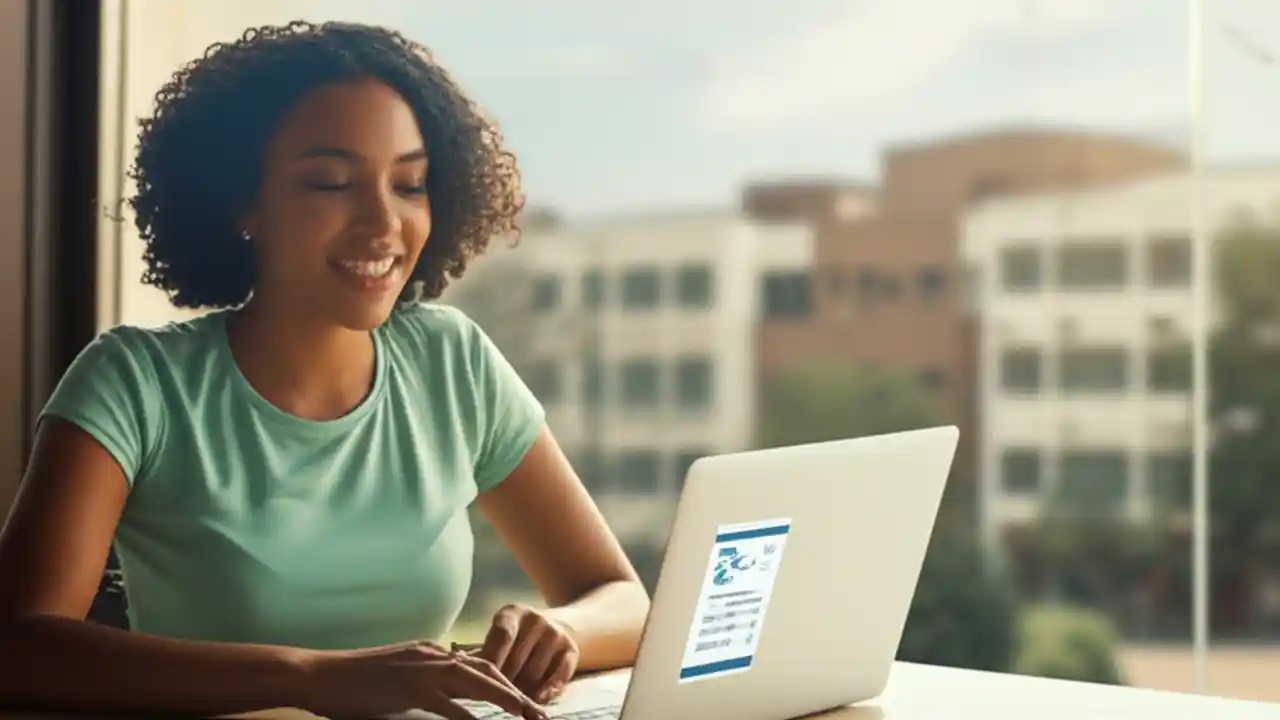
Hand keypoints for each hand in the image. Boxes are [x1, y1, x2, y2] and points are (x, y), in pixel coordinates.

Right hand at [300, 640, 548, 719]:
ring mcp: (421, 669)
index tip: (523, 700)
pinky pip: (448, 704)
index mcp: (430, 652)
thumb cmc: (351, 681)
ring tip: (528, 716)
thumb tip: (442, 697)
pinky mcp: (408, 688)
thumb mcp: (395, 674)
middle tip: (539, 713)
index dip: (504, 681)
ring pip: (477, 681)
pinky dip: (470, 716)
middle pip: (487, 669)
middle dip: (517, 691)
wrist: (318, 674)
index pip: (478, 663)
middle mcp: (432, 655)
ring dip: (507, 699)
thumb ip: (422, 682)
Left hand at [477, 604, 579, 703]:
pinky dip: (548, 690)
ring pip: (535, 672)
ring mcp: (556, 634)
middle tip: (490, 697)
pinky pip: (560, 675)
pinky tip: (537, 700)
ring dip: (522, 691)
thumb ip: (480, 652)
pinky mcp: (571, 649)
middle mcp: (536, 619)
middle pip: (517, 659)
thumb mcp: (498, 637)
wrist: (555, 627)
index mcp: (513, 613)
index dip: (491, 660)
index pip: (502, 635)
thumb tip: (454, 664)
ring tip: (509, 703)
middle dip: (503, 682)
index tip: (479, 680)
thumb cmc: (514, 639)